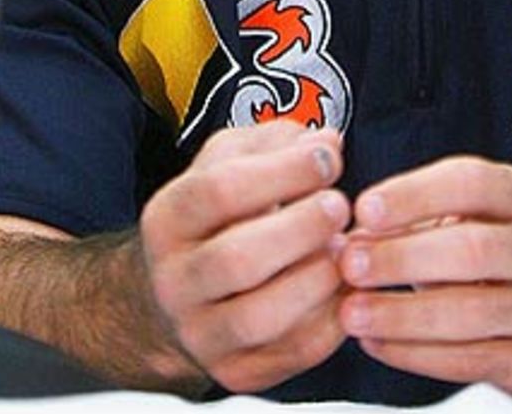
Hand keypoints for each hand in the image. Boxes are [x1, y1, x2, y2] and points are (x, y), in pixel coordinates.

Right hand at [139, 119, 350, 391]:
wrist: (175, 294)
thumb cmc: (216, 216)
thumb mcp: (229, 161)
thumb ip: (276, 142)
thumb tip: (326, 143)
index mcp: (168, 218)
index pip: (219, 191)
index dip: (282, 171)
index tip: (327, 158)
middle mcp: (175, 280)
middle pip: (237, 259)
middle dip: (301, 228)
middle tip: (340, 205)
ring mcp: (200, 332)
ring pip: (260, 316)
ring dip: (316, 278)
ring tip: (343, 248)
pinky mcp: (234, 370)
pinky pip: (290, 353)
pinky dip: (329, 319)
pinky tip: (344, 286)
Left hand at [337, 155, 511, 401]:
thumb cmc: (492, 253)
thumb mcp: (466, 216)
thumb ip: (415, 218)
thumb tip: (355, 236)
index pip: (472, 182)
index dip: (414, 195)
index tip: (365, 210)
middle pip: (473, 249)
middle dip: (402, 257)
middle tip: (352, 265)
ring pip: (471, 312)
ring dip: (403, 314)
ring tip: (354, 312)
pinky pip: (471, 360)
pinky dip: (416, 354)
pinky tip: (379, 342)